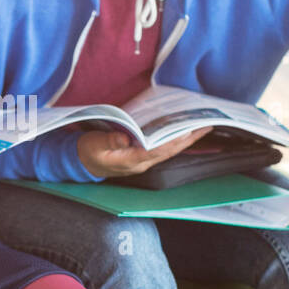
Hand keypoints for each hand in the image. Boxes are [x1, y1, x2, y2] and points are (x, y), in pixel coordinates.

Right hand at [77, 126, 213, 178]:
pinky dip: (176, 139)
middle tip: (205, 126)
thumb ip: (109, 140)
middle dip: (188, 139)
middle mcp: (143, 162)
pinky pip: (165, 148)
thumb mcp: (94, 145)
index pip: (157, 150)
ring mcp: (145, 160)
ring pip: (170, 150)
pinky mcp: (144, 155)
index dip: (172, 141)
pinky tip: (185, 131)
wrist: (84, 162)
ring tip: (201, 127)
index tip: (187, 131)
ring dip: (186, 140)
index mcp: (132, 160)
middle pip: (170, 150)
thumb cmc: (89, 152)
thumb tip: (125, 137)